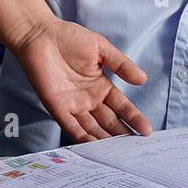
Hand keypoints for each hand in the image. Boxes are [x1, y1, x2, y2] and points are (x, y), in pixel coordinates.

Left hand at [7, 16, 151, 142]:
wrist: (41, 34)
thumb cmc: (70, 38)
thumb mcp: (102, 49)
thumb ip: (121, 65)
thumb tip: (143, 79)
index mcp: (101, 86)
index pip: (121, 107)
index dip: (134, 118)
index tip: (147, 131)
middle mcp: (88, 99)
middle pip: (108, 122)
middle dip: (122, 135)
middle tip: (136, 150)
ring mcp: (73, 104)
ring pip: (91, 128)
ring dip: (104, 141)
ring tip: (117, 153)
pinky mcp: (56, 106)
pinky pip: (70, 125)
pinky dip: (81, 137)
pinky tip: (92, 146)